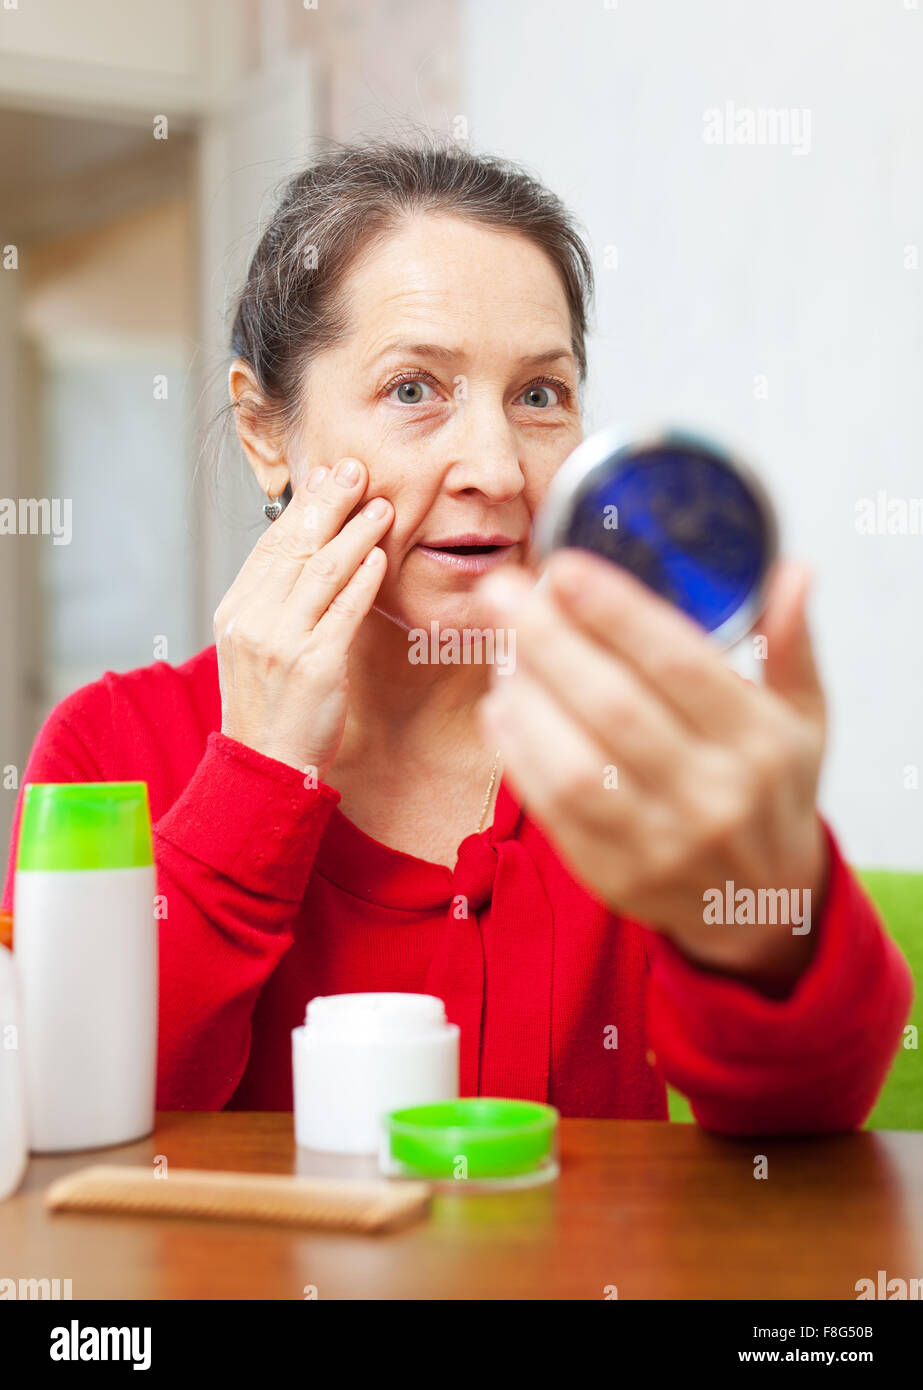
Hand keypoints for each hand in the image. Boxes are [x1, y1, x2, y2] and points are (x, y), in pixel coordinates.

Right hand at [214, 458, 392, 779]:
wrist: (266, 765)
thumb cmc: (271, 706)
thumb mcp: (257, 645)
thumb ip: (276, 599)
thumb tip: (307, 546)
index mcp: (236, 611)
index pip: (271, 545)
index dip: (303, 506)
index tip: (328, 475)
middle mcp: (254, 621)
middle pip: (296, 546)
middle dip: (330, 503)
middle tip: (357, 469)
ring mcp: (282, 642)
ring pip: (322, 570)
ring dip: (356, 532)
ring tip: (382, 506)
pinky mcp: (315, 665)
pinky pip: (344, 610)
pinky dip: (363, 580)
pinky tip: (380, 557)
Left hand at [474, 549, 830, 992]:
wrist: (760, 909)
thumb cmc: (770, 790)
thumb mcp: (802, 717)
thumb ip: (790, 642)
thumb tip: (791, 568)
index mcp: (761, 742)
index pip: (681, 664)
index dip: (616, 613)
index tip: (563, 568)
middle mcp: (714, 795)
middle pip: (615, 708)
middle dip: (548, 641)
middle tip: (502, 590)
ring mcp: (661, 843)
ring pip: (575, 765)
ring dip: (527, 698)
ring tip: (501, 648)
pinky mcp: (615, 877)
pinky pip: (553, 810)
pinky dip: (518, 753)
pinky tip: (501, 706)